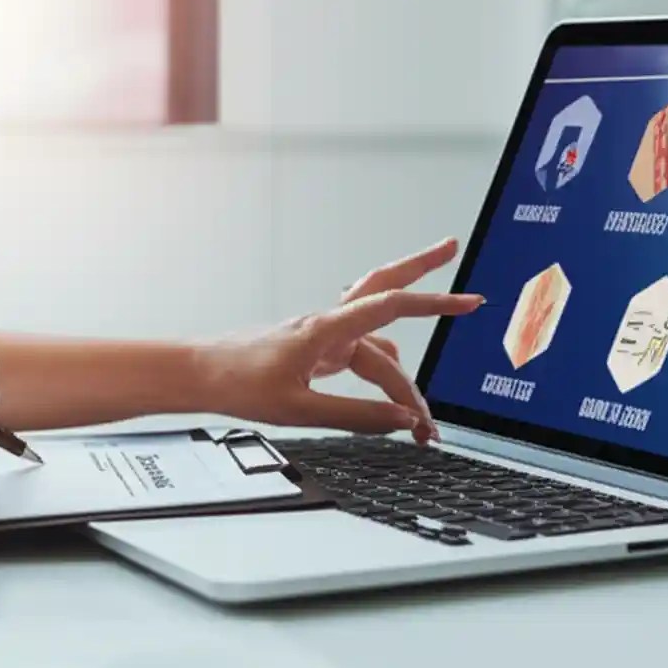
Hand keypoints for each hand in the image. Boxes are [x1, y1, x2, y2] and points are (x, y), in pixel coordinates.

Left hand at [199, 238, 481, 441]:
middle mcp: (329, 325)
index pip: (391, 306)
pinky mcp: (316, 350)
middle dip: (423, 270)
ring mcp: (324, 336)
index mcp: (326, 330)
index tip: (470, 303)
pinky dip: (384, 373)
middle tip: (453, 246)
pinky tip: (393, 391)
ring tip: (425, 420)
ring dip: (404, 379)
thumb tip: (403, 420)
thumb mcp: (299, 410)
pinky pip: (362, 356)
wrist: (198, 375)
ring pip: (379, 346)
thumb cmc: (238, 385)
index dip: (435, 303)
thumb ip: (356, 414)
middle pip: (385, 288)